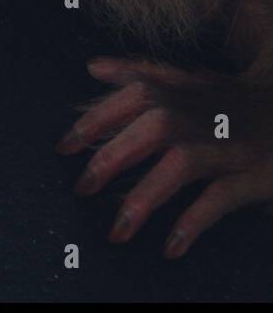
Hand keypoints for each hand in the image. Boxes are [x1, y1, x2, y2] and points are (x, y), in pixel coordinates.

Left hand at [57, 57, 272, 257]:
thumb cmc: (232, 102)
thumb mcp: (190, 80)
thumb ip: (140, 72)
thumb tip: (92, 66)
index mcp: (178, 92)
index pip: (128, 98)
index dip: (93, 121)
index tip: (63, 148)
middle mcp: (198, 115)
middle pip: (149, 130)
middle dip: (110, 158)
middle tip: (81, 189)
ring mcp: (224, 146)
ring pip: (179, 166)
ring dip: (144, 198)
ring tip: (117, 231)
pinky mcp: (250, 175)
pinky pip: (218, 199)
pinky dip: (192, 222)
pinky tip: (169, 246)